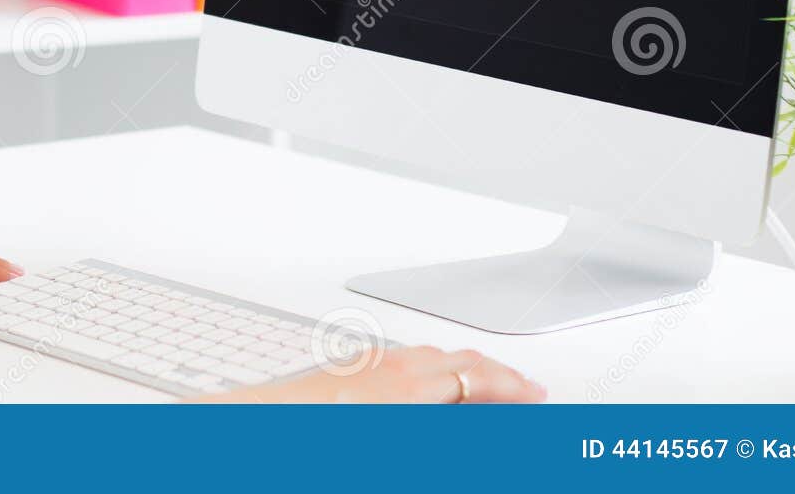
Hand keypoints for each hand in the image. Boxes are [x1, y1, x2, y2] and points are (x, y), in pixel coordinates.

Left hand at [214, 346, 545, 403]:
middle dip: (496, 372)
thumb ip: (447, 416)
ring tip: (480, 385)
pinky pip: (400, 359)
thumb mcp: (399, 434)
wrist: (258, 428)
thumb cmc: (317, 437)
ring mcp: (366, 362)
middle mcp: (389, 367)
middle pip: (458, 360)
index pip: (478, 380)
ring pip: (429, 355)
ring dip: (461, 368)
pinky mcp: (346, 367)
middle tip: (522, 387)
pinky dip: (427, 367)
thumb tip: (473, 410)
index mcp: (409, 387)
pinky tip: (424, 382)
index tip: (536, 394)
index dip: (514, 387)